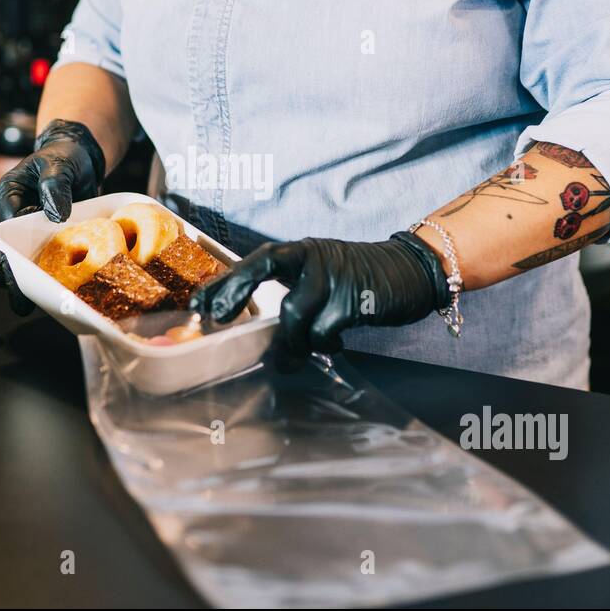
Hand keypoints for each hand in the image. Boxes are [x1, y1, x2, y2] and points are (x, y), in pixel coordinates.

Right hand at [0, 119, 106, 315]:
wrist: (83, 157)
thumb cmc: (64, 155)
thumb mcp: (58, 164)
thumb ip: (55, 186)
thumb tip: (55, 214)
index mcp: (10, 195)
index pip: (8, 223)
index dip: (15, 244)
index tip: (22, 264)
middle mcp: (17, 215)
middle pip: (14, 248)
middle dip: (18, 275)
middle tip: (21, 302)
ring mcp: (34, 228)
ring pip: (30, 256)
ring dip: (33, 279)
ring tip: (33, 306)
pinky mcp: (52, 235)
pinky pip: (51, 255)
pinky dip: (53, 271)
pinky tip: (58, 292)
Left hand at [189, 233, 450, 363]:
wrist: (411, 269)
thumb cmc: (358, 279)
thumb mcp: (320, 277)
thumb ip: (291, 293)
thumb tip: (257, 331)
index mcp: (300, 253)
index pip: (255, 261)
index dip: (225, 281)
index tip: (198, 304)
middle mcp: (313, 258)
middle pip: (265, 265)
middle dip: (236, 289)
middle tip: (217, 318)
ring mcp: (334, 276)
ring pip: (294, 312)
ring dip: (289, 341)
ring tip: (292, 357)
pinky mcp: (355, 298)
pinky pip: (324, 331)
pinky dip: (324, 345)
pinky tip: (335, 345)